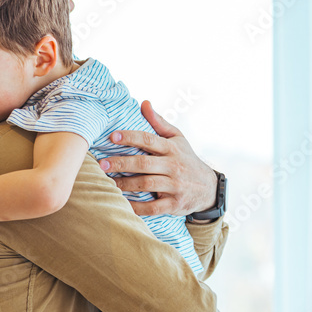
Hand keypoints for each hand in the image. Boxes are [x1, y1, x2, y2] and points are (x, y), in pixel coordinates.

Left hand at [99, 100, 216, 217]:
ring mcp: (175, 186)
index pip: (149, 140)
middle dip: (121, 163)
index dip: (130, 137)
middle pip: (144, 164)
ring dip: (125, 184)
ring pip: (146, 184)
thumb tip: (144, 103)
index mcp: (172, 148)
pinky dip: (137, 207)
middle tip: (102, 164)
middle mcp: (174, 166)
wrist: (209, 188)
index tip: (112, 137)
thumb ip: (159, 122)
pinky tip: (122, 203)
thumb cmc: (186, 159)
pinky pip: (153, 207)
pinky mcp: (175, 204)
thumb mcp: (178, 138)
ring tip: (107, 182)